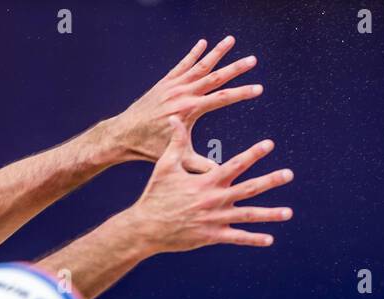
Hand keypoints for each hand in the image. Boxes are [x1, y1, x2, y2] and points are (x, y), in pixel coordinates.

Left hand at [108, 36, 261, 171]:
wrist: (124, 134)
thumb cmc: (150, 148)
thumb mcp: (178, 157)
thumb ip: (199, 164)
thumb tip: (219, 173)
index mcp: (189, 110)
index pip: (221, 98)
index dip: (241, 93)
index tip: (258, 88)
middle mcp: (182, 93)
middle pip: (215, 77)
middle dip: (236, 69)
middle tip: (253, 60)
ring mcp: (173, 85)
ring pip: (200, 65)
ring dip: (217, 52)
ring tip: (231, 40)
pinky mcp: (165, 83)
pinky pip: (182, 64)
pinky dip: (193, 53)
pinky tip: (204, 43)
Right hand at [125, 117, 292, 251]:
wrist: (146, 227)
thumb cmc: (155, 194)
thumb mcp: (165, 166)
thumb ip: (176, 142)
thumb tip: (175, 118)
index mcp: (206, 181)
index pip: (235, 164)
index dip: (253, 153)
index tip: (269, 144)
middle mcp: (215, 200)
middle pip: (249, 189)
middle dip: (271, 180)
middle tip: (289, 174)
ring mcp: (216, 220)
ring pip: (248, 216)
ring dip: (270, 214)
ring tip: (289, 212)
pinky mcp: (212, 236)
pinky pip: (237, 238)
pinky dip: (253, 239)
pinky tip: (270, 239)